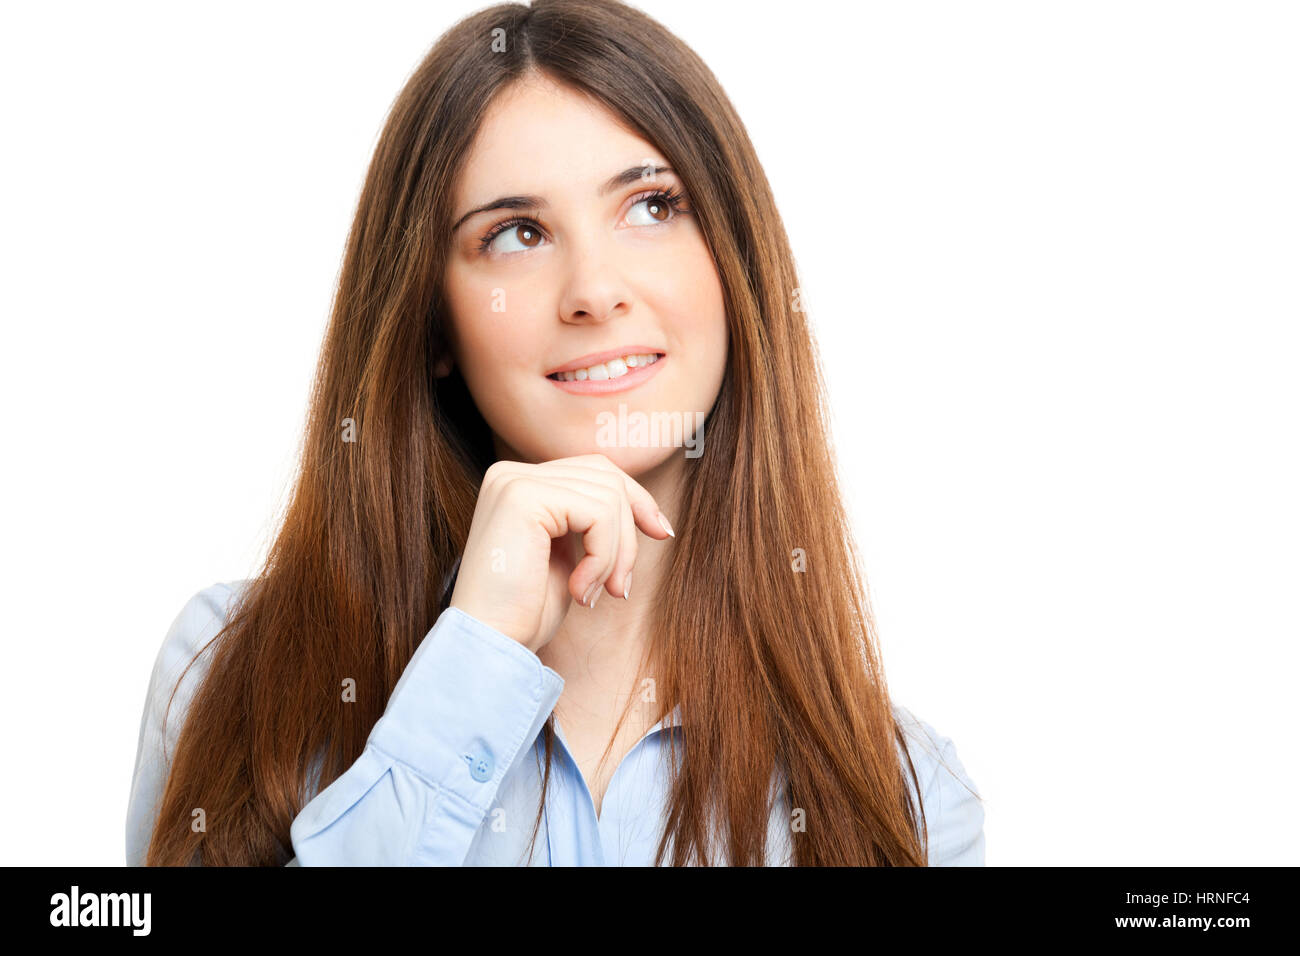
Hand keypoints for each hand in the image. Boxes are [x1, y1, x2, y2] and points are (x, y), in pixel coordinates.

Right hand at [447, 454, 673, 653]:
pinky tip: (581, 591)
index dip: (636, 500)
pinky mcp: (523, 497)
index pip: (596, 471)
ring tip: (598, 593)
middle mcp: (511, 473)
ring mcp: (515, 481)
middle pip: (607, 478)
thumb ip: (591, 520)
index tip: (662, 533)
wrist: (489, 645)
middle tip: (619, 588)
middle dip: (628, 534)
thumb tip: (646, 506)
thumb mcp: (568, 555)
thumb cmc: (526, 611)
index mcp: (519, 482)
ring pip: (608, 497)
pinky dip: (602, 558)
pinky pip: (597, 514)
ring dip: (615, 554)